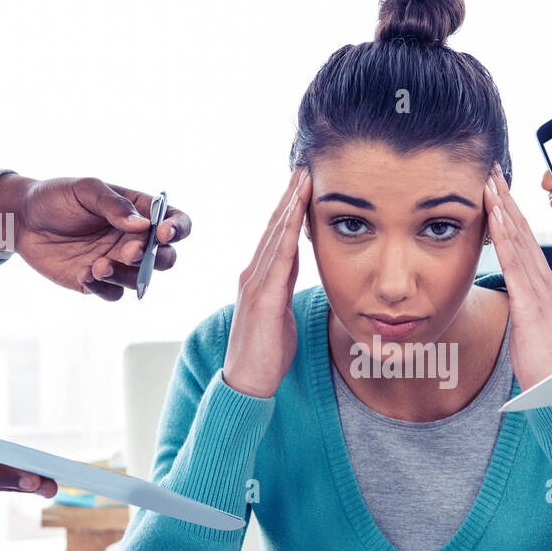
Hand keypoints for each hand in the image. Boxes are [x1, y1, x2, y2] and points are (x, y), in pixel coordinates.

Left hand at [0, 174, 190, 300]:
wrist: (22, 219)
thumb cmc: (57, 198)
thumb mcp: (85, 190)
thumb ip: (114, 205)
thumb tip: (143, 226)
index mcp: (141, 213)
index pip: (176, 222)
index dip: (178, 229)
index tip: (163, 233)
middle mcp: (135, 241)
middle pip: (166, 259)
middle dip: (154, 259)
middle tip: (129, 252)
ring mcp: (119, 264)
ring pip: (141, 280)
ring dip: (126, 276)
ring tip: (98, 266)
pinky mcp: (98, 282)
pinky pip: (113, 294)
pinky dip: (103, 287)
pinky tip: (84, 273)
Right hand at [221, 168, 310, 397]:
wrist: (247, 383)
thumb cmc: (266, 354)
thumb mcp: (280, 313)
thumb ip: (284, 287)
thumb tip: (294, 267)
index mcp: (260, 279)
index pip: (277, 236)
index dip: (289, 208)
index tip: (304, 184)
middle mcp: (252, 275)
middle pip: (273, 228)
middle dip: (289, 196)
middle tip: (304, 167)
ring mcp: (254, 284)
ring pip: (274, 237)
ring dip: (289, 206)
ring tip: (302, 179)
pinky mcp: (261, 298)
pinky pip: (277, 259)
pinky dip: (286, 234)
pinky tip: (295, 215)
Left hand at [485, 165, 551, 389]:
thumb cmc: (541, 363)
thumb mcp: (528, 326)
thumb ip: (521, 305)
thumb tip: (510, 295)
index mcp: (544, 285)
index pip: (524, 240)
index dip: (509, 211)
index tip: (494, 187)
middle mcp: (546, 282)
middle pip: (523, 231)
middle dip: (506, 199)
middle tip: (490, 170)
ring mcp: (541, 292)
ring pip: (519, 241)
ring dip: (502, 208)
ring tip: (488, 182)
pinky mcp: (532, 306)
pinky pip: (515, 265)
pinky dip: (504, 237)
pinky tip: (493, 217)